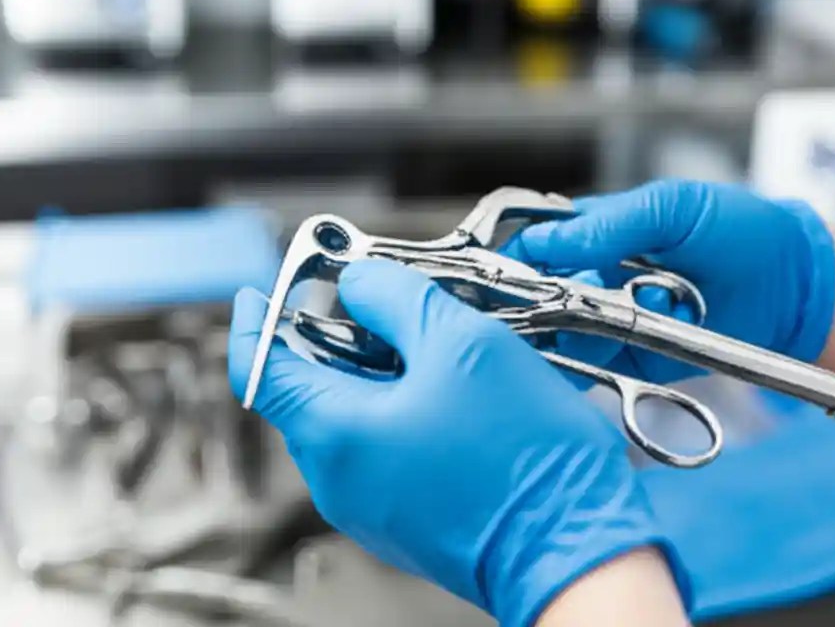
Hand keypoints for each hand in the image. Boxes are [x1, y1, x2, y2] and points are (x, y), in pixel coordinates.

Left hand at [229, 260, 686, 626]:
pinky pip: (384, 450)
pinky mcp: (406, 520)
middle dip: (340, 337)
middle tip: (384, 301)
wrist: (576, 550)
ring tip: (439, 347)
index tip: (262, 292)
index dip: (258, 319)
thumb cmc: (525, 461)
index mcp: (334, 434)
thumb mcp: (462, 342)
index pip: (261, 369)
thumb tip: (360, 283)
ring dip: (381, 372)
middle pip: (311, 389)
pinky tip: (455, 394)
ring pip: (353, 418)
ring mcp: (371, 507)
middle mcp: (339, 480)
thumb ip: (397, 298)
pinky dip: (404, 411)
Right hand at [504, 180, 834, 382]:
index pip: (531, 244)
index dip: (512, 261)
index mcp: (594, 230)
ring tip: (583, 325)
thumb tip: (543, 244)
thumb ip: (608, 225)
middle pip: (531, 294)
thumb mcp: (672, 208)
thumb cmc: (739, 232)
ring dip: (558, 333)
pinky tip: (575, 358)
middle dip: (528, 303)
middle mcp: (591, 275)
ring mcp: (606, 318)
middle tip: (538, 306)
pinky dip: (571, 367)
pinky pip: (583, 367)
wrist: (794, 290)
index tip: (497, 276)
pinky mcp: (625, 357)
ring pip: (552, 333)